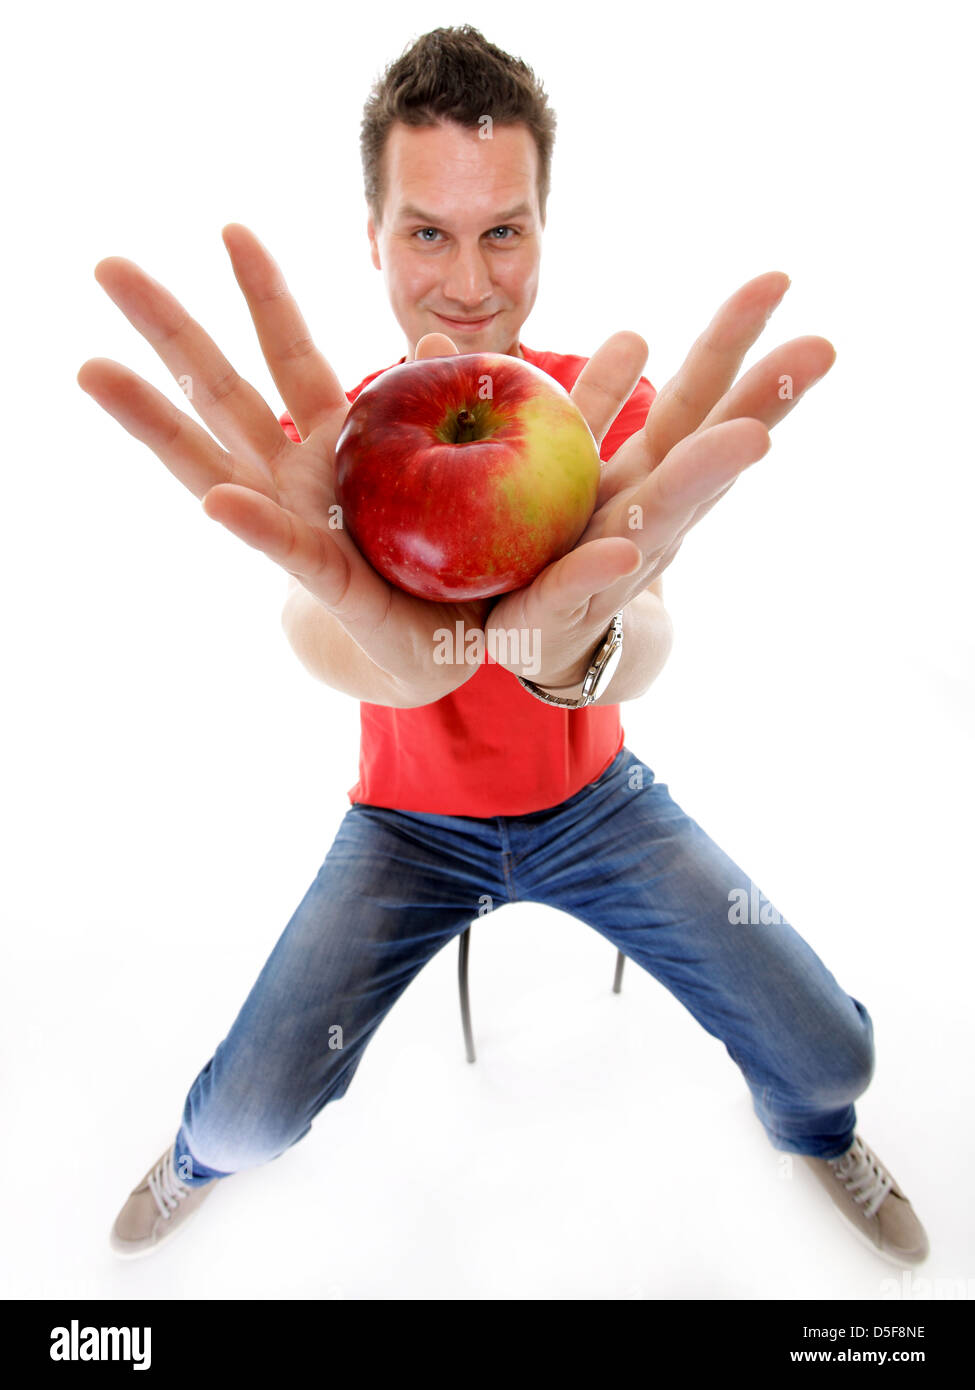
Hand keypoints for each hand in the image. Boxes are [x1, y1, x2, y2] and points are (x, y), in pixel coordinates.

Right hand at [77, 224, 500, 691]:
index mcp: (329, 442)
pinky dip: (255, 527)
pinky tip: (216, 503)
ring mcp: (295, 526)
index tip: (232, 229)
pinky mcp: (328, 581)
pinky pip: (289, 551)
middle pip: (220, 391)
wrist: (446, 644)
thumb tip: (440, 348)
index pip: (288, 357)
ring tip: (91, 367)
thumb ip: (454, 408)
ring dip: (154, 416)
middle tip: (106, 265)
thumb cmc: (450, 553)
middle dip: (168, 329)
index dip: (264, 296)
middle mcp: (293, 478)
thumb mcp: (468, 469)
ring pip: (214, 463)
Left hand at [485, 271, 836, 687]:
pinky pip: (575, 585)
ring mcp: (616, 564)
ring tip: (752, 438)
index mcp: (645, 472)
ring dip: (706, 473)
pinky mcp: (557, 610)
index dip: (730, 342)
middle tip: (822, 346)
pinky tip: (619, 548)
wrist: (536, 648)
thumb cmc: (544, 546)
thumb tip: (434, 345)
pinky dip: (596, 568)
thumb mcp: (530, 467)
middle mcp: (647, 515)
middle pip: (709, 447)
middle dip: (761, 398)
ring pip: (665, 513)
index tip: (778, 278)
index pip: (696, 397)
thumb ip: (501, 409)